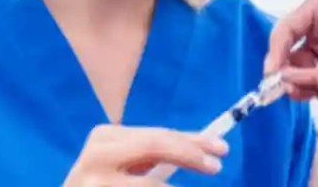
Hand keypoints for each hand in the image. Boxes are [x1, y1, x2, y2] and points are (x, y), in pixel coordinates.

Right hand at [62, 124, 228, 185]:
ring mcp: (96, 184)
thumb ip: (149, 155)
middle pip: (156, 146)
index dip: (193, 141)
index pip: (157, 135)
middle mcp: (97, 157)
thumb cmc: (101, 184)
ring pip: (152, 184)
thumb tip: (201, 150)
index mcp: (104, 138)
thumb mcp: (120, 164)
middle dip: (190, 155)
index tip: (220, 148)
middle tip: (216, 165)